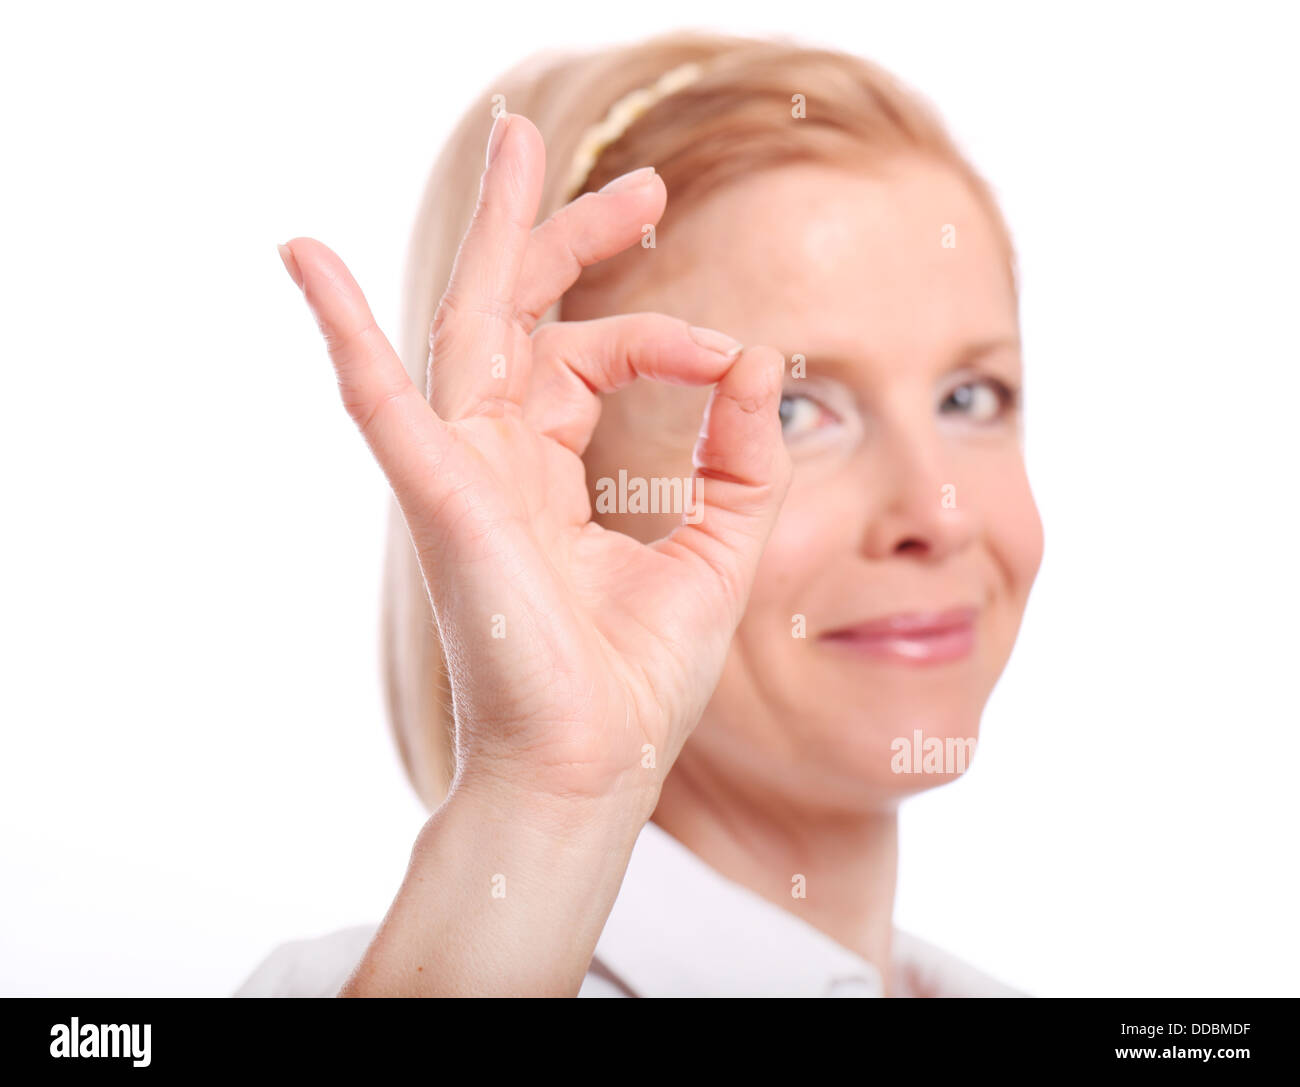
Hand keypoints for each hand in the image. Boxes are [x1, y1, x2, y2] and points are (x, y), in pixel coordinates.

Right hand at [280, 112, 789, 823]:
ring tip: (515, 139)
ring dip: (492, 232)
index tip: (731, 356)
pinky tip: (302, 258)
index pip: (598, 356)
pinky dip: (341, 329)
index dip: (669, 337)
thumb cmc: (638, 675)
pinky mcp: (441, 497)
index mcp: (551, 468)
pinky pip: (380, 402)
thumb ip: (741, 455)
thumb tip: (760, 360)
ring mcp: (463, 471)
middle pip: (520, 313)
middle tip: (639, 185)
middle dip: (570, 236)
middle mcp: (499, 457)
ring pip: (466, 324)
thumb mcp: (719, 546)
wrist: (592, 762)